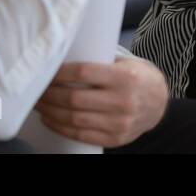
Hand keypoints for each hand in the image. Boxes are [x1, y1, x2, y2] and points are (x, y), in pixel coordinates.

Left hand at [35, 57, 169, 148]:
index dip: (60, 73)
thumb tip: (65, 57)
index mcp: (125, 77)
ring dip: (50, 111)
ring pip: (73, 118)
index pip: (83, 73)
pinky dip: (60, 127)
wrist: (159, 104)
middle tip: (36, 89)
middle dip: (49, 94)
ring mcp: (119, 123)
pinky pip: (80, 135)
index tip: (47, 71)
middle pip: (74, 98)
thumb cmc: (138, 78)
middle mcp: (123, 101)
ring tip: (39, 104)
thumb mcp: (128, 63)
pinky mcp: (114, 138)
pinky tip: (49, 119)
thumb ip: (102, 62)